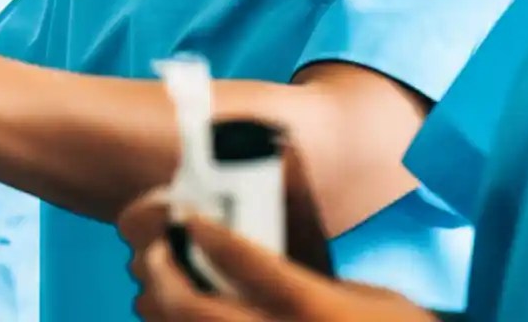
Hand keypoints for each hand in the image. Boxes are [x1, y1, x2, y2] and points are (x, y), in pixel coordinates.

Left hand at [118, 196, 437, 321]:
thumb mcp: (370, 295)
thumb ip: (315, 277)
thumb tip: (269, 251)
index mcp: (313, 307)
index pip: (244, 261)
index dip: (208, 233)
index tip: (190, 216)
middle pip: (197, 309)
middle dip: (165, 276)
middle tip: (156, 252)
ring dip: (162, 311)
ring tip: (158, 286)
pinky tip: (176, 319)